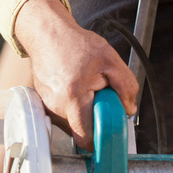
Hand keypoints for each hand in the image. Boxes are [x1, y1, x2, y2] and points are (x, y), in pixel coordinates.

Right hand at [13, 0, 138, 147]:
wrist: (47, 33)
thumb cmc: (74, 43)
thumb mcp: (110, 59)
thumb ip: (126, 86)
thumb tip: (129, 109)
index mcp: (73, 97)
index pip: (86, 138)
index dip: (101, 140)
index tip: (111, 134)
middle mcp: (56, 105)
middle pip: (82, 128)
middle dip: (95, 116)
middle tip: (100, 94)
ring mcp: (47, 105)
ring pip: (72, 121)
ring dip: (84, 109)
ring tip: (86, 85)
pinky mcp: (44, 102)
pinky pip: (64, 112)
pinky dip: (73, 104)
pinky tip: (75, 85)